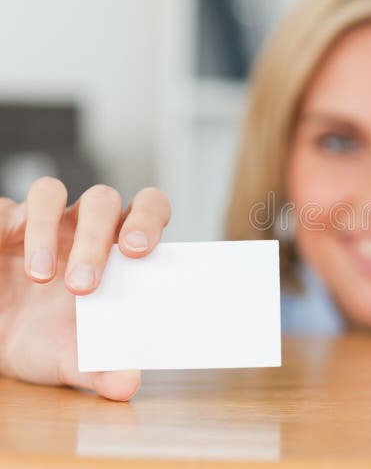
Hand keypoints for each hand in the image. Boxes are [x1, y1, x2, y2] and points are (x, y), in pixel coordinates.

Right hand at [0, 177, 170, 400]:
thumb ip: (101, 369)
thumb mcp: (73, 360)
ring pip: (51, 193)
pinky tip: (1, 247)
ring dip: (47, 231)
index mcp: (118, 248)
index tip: (138, 252)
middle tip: (83, 287)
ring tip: (40, 277)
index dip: (148, 219)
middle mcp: (84, 226)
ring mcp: (42, 221)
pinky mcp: (2, 223)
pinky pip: (4, 209)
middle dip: (95, 240)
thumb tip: (128, 384)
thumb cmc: (49, 340)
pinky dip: (2, 222)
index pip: (148, 207)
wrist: (0, 342)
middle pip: (101, 203)